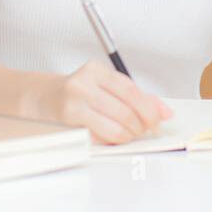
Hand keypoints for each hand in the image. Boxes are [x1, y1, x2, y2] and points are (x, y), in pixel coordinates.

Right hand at [43, 59, 173, 144]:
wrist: (46, 99)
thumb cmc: (80, 92)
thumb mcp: (107, 86)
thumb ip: (137, 96)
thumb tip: (165, 111)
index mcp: (96, 70)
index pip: (130, 89)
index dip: (148, 108)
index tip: (157, 119)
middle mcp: (83, 85)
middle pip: (125, 110)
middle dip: (141, 125)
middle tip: (145, 129)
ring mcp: (74, 105)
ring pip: (114, 127)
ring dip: (129, 135)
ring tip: (130, 134)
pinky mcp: (69, 125)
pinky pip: (100, 138)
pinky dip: (113, 141)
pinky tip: (114, 136)